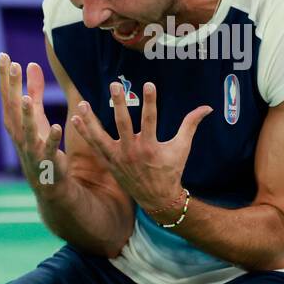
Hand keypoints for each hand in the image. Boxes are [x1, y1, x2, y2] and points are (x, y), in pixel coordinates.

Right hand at [0, 53, 68, 189]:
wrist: (47, 182)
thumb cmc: (40, 144)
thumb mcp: (37, 116)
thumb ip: (34, 91)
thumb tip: (30, 64)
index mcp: (15, 122)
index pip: (7, 95)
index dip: (4, 77)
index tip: (4, 56)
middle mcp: (19, 134)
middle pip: (13, 108)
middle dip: (11, 87)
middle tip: (11, 66)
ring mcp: (31, 149)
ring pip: (27, 129)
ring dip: (26, 114)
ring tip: (25, 97)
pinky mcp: (48, 162)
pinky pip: (49, 149)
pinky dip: (52, 139)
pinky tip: (57, 127)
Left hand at [70, 81, 211, 220]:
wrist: (157, 198)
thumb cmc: (171, 170)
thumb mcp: (182, 147)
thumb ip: (191, 125)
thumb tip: (207, 107)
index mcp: (151, 147)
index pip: (151, 119)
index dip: (150, 101)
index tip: (149, 84)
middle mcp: (132, 151)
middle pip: (123, 124)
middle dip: (119, 104)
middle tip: (115, 85)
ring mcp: (118, 158)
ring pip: (102, 136)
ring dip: (91, 119)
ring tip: (83, 103)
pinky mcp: (109, 162)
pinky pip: (94, 146)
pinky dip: (85, 133)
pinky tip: (75, 119)